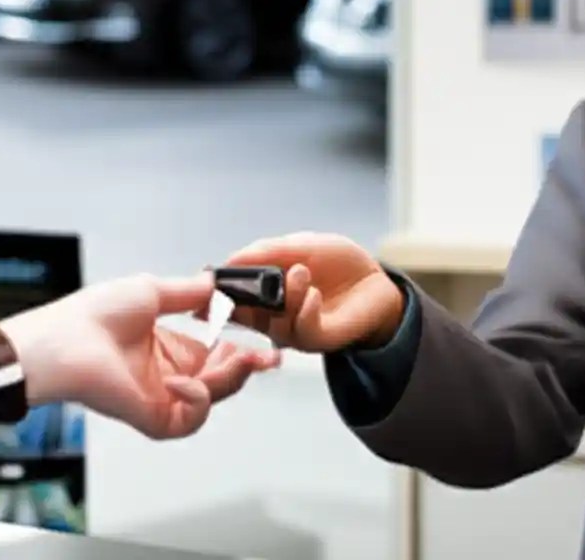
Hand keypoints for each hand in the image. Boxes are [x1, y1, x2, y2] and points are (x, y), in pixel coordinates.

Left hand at [1, 273, 280, 439]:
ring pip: (212, 399)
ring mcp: (161, 398)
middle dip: (246, 368)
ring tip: (234, 361)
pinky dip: (195, 399)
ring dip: (228, 381)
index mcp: (167, 348)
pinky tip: (181, 380)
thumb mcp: (151, 292)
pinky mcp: (152, 417)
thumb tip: (215, 283)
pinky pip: (189, 420)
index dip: (242, 352)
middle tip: (266, 357)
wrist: (64, 341)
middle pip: (221, 380)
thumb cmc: (92, 315)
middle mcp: (167, 375)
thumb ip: (188, 292)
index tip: (265, 344)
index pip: (215, 356)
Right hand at [222, 232, 404, 352]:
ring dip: (286, 296)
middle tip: (244, 283)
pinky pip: (303, 331)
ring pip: (275, 324)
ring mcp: (295, 329)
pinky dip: (304, 311)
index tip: (207, 282)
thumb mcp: (303, 245)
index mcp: (264, 293)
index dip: (216, 293)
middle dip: (240, 301)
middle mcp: (274, 316)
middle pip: (244, 316)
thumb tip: (231, 259)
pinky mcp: (319, 339)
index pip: (231, 297)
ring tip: (301, 272)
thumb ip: (268, 251)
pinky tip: (313, 294)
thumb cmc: (339, 264)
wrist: (377, 281)